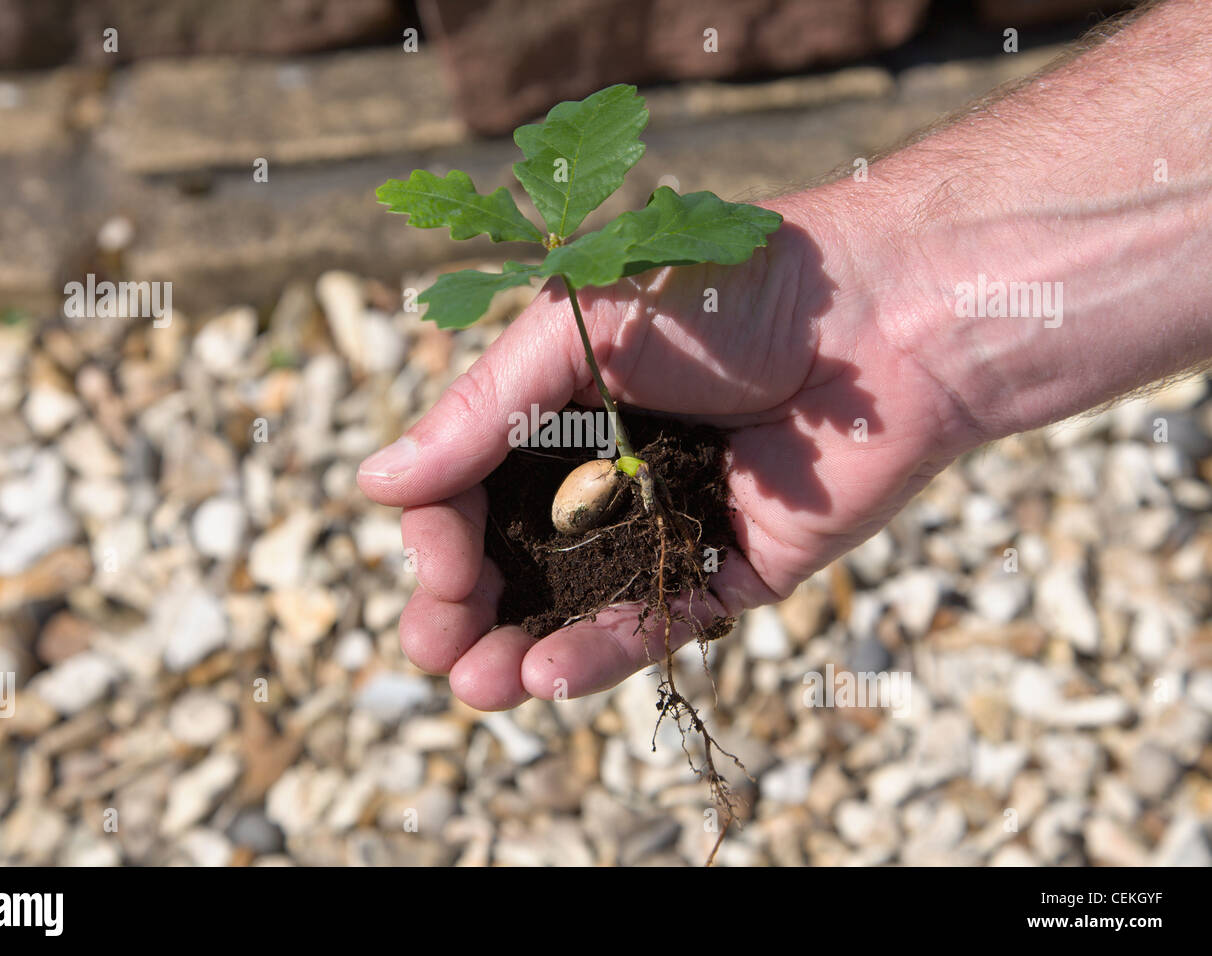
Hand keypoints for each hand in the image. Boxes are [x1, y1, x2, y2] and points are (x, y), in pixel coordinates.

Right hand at [357, 186, 977, 709]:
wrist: (882, 314)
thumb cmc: (725, 295)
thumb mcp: (578, 332)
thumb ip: (480, 411)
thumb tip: (372, 482)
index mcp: (564, 404)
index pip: (475, 482)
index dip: (443, 528)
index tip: (436, 560)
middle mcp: (610, 467)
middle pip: (517, 553)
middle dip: (468, 604)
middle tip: (431, 646)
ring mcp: (669, 522)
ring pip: (579, 601)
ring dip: (520, 646)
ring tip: (474, 687)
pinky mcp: (735, 566)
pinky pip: (662, 619)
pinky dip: (605, 649)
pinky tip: (546, 676)